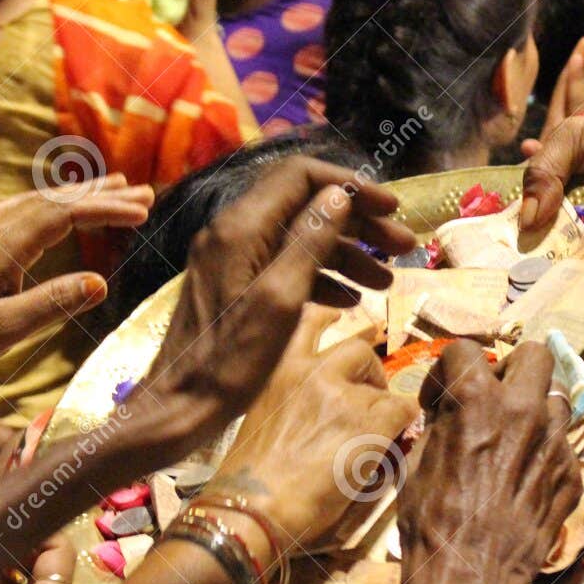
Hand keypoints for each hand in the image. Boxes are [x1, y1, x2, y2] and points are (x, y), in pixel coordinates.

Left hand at [0, 175, 154, 386]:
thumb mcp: (2, 331)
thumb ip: (51, 304)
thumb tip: (100, 282)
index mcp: (2, 248)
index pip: (64, 215)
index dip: (106, 210)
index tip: (143, 212)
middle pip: (55, 199)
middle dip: (102, 193)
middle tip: (145, 191)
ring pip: (39, 201)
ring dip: (79, 193)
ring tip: (114, 189)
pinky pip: (24, 211)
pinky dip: (53, 203)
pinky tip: (60, 207)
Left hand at [137, 156, 416, 448]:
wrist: (180, 407)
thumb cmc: (230, 361)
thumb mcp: (280, 300)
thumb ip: (309, 242)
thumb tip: (338, 196)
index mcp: (241, 227)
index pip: (301, 176)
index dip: (351, 186)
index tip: (393, 208)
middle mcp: (234, 232)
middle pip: (305, 205)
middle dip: (358, 222)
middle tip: (404, 248)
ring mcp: (232, 259)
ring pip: (300, 239)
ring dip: (347, 254)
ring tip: (386, 282)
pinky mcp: (235, 285)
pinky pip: (286, 266)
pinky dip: (322, 277)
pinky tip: (349, 302)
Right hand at [206, 307, 416, 549]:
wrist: (252, 510)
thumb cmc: (247, 484)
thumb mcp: (263, 420)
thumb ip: (291, 402)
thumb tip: (324, 412)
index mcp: (277, 371)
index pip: (308, 324)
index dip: (328, 324)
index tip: (338, 323)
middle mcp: (308, 371)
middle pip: (356, 349)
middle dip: (368, 369)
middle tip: (372, 394)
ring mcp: (340, 393)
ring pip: (381, 386)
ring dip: (383, 401)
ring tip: (383, 426)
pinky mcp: (367, 421)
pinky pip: (401, 409)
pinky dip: (404, 423)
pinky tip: (398, 439)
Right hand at [398, 340, 581, 583]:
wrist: (469, 577)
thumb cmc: (431, 522)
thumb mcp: (417, 462)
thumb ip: (441, 423)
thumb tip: (448, 410)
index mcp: (478, 400)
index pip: (466, 350)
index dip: (447, 371)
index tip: (440, 397)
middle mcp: (525, 410)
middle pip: (535, 355)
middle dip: (511, 369)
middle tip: (493, 396)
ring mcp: (555, 443)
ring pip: (556, 399)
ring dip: (534, 410)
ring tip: (512, 438)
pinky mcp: (571, 475)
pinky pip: (561, 448)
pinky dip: (542, 455)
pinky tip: (522, 481)